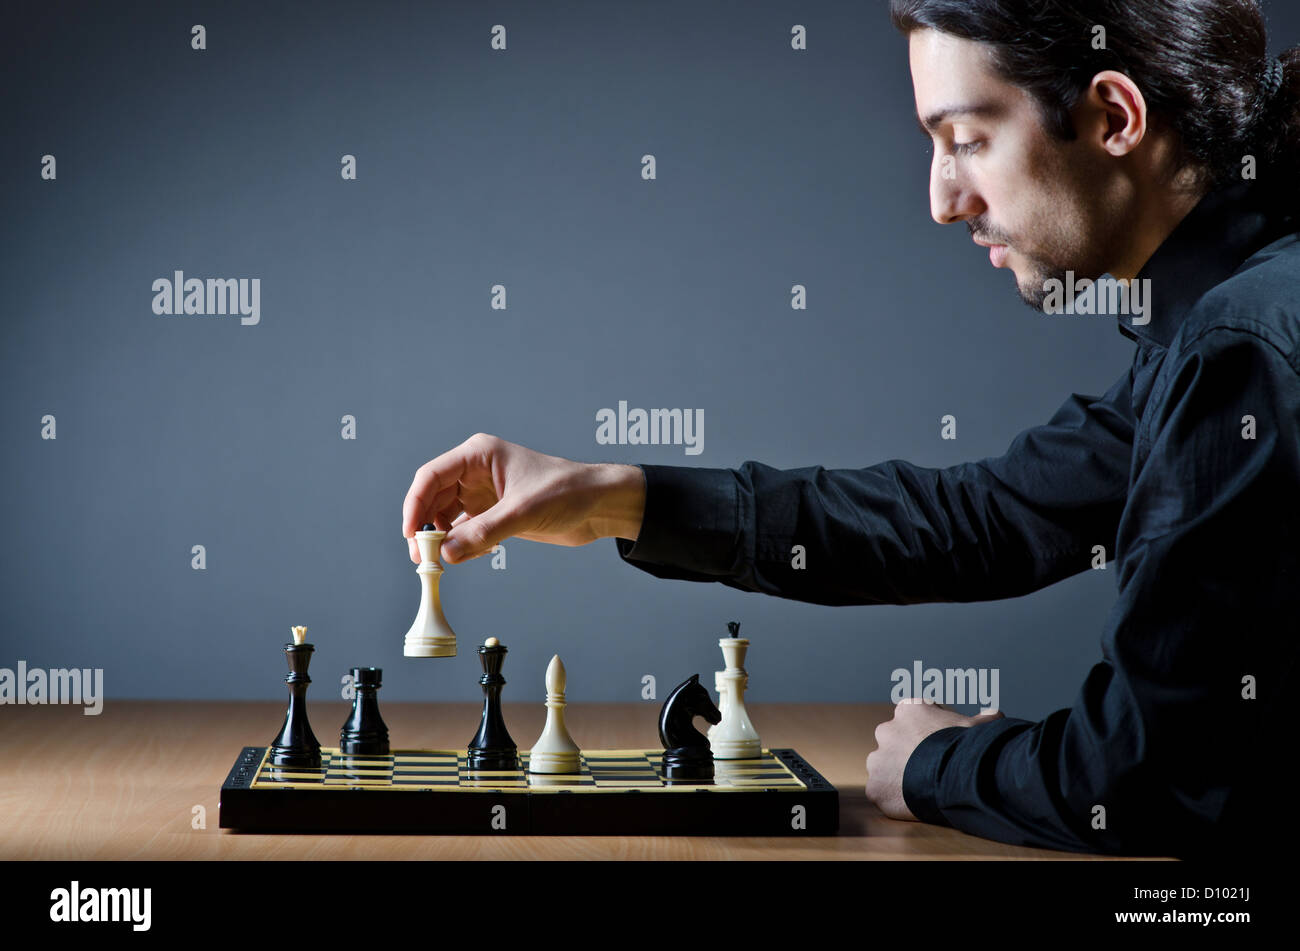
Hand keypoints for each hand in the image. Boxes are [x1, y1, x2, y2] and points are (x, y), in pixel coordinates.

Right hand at [401, 433, 645, 564]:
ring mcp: (484, 494)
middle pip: (434, 499)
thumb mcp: (524, 511)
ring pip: (447, 517)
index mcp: (479, 455)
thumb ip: (484, 533)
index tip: (411, 533)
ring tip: (441, 563)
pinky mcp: (495, 513)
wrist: (600, 504)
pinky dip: (462, 545)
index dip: (415, 505)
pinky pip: (466, 531)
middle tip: (422, 558)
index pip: (432, 476)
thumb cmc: (568, 491)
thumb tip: (446, 554)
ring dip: (442, 540)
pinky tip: (465, 558)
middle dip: (426, 527)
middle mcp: (476, 472)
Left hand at [865, 699, 1004, 820]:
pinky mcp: (876, 787)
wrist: (956, 776)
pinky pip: (883, 792)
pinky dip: (895, 798)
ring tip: (923, 787)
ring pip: (885, 767)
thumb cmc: (969, 747)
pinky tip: (913, 802)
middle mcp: (887, 730)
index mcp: (910, 710)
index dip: (930, 729)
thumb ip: (984, 719)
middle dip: (909, 752)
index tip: (943, 742)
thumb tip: (992, 714)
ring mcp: (878, 760)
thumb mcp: (982, 727)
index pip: (914, 715)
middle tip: (931, 768)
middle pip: (895, 741)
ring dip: (898, 775)